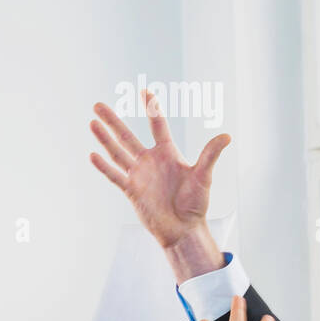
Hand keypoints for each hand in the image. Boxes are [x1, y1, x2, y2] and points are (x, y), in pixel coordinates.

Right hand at [90, 92, 229, 251]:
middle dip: (113, 120)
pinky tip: (93, 155)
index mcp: (167, 153)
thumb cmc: (195, 204)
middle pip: (127, 136)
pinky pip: (115, 176)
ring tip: (92, 123)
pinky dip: (104, 167)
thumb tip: (227, 136)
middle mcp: (150, 161)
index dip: (151, 108)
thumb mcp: (204, 176)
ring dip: (104, 138)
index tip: (144, 91)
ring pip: (117, 152)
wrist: (182, 229)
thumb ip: (210, 154)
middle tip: (99, 105)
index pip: (157, 125)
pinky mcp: (131, 191)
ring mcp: (138, 175)